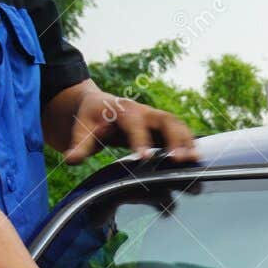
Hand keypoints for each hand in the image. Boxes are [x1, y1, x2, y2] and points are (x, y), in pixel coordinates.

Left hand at [63, 86, 198, 163]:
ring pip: (178, 125)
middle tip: (178, 159)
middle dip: (174, 138)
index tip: (145, 158)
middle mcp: (144, 111)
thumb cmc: (92, 118)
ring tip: (193, 161)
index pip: (134, 123)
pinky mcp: (163, 129)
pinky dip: (189, 144)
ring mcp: (156, 119)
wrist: (100, 106)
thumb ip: (78, 145)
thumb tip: (70, 159)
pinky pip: (181, 133)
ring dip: (187, 142)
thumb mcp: (81, 129)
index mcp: (123, 109)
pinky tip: (196, 160)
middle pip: (165, 120)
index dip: (140, 140)